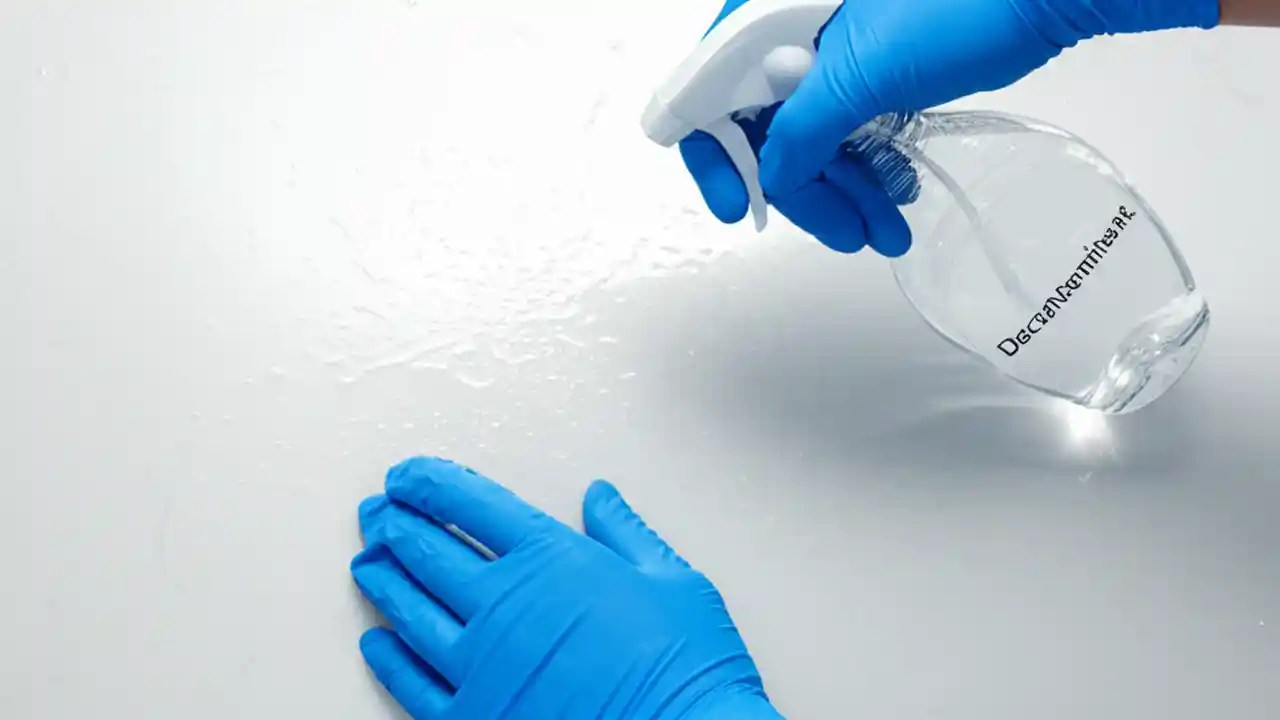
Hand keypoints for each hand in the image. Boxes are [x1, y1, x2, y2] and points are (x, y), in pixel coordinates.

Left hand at [351, 457, 782, 719]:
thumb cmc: (688, 667)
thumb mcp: (672, 579)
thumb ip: (626, 532)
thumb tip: (600, 497)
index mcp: (552, 559)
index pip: (471, 502)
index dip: (430, 482)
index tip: (408, 475)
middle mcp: (505, 605)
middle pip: (428, 550)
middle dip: (395, 524)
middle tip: (377, 512)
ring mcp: (482, 665)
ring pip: (409, 611)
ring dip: (382, 580)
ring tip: (367, 561)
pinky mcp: (475, 718)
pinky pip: (412, 684)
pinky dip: (388, 659)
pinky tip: (376, 641)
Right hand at [680, 0, 1219, 255]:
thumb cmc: (955, 9)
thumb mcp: (859, 77)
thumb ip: (801, 131)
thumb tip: (773, 178)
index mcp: (770, 16)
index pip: (708, 90)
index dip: (713, 152)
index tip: (738, 205)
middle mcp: (790, 36)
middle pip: (763, 128)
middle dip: (802, 188)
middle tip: (840, 232)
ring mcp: (831, 60)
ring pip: (811, 141)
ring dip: (841, 193)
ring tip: (880, 234)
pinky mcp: (870, 80)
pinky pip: (848, 137)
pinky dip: (867, 174)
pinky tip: (892, 202)